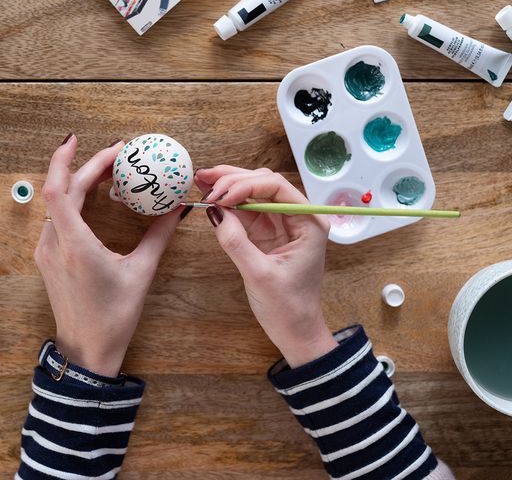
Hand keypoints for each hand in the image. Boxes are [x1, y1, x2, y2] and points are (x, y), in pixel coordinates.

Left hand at [35, 134, 181, 376]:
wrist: (86, 351)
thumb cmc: (113, 317)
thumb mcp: (141, 273)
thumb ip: (159, 236)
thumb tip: (177, 208)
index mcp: (75, 246)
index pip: (59, 191)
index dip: (64, 160)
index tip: (78, 139)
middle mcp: (54, 244)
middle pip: (62, 191)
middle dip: (87, 166)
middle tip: (117, 153)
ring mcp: (47, 251)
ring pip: (57, 203)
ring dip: (78, 181)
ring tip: (108, 170)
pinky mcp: (48, 258)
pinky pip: (57, 218)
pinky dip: (74, 200)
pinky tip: (94, 196)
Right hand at [196, 166, 337, 367]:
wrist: (296, 332)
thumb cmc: (288, 308)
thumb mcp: (259, 275)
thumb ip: (236, 242)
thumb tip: (215, 212)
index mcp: (308, 223)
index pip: (276, 187)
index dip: (245, 185)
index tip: (220, 194)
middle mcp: (297, 218)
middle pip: (263, 184)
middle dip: (233, 179)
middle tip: (204, 178)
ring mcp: (281, 225)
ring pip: (253, 194)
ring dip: (228, 187)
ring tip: (202, 181)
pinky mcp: (267, 234)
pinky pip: (246, 211)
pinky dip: (228, 204)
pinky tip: (210, 197)